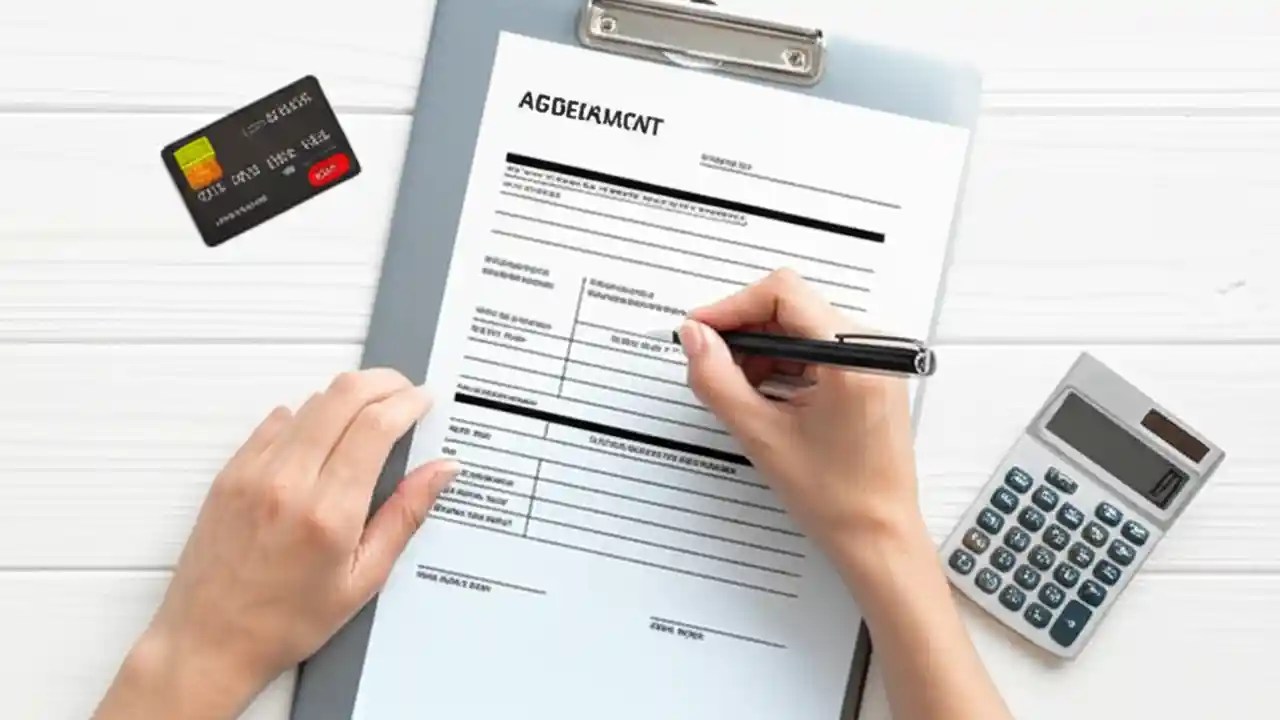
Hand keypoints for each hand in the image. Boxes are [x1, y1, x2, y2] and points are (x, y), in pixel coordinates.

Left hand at [95, 369, 457, 719]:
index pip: (376, 425)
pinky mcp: (229, 472)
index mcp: (329, 513)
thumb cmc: (285, 622)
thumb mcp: (363, 579)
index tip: (424, 401)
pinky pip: (276, 421)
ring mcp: (253, 472)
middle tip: (404, 393)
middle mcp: (288, 482)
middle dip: (383, 384)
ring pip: (310, 402)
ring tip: (369, 417)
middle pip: (343, 396)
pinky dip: (308, 416)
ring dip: (347, 397)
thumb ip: (405, 515)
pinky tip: (323, 438)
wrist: (208, 642)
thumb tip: (442, 469)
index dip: (407, 402)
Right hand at [680, 270, 922, 578]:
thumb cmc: (836, 499)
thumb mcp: (762, 436)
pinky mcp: (869, 377)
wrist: (878, 538)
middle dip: (744, 332)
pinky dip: (783, 365)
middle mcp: (872, 349)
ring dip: (762, 350)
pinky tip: (763, 397)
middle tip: (710, 363)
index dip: (732, 307)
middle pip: (792, 307)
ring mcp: (874, 362)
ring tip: (737, 390)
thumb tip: (695, 338)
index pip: (783, 294)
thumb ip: (718, 380)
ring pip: (802, 328)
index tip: (701, 331)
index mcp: (852, 356)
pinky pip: (817, 351)